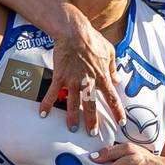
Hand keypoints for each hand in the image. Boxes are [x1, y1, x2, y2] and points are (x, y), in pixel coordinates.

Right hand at [43, 5, 123, 134]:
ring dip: (72, 118)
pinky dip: (47, 104)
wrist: (73, 31)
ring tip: (72, 128)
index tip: (121, 123)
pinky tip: (42, 114)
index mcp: (102, 77)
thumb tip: (118, 79)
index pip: (112, 98)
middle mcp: (89, 82)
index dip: (118, 112)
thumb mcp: (110, 51)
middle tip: (92, 133)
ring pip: (73, 104)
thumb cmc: (92, 39)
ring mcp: (73, 81)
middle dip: (92, 121)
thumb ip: (113, 67)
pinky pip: (52, 93)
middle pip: (91, 106)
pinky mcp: (60, 77)